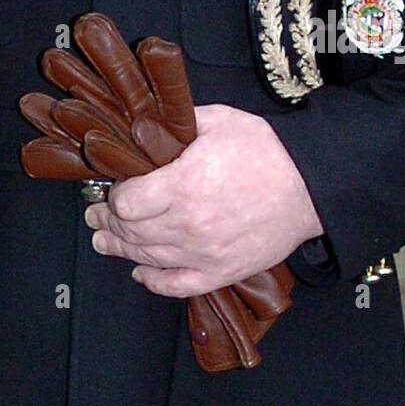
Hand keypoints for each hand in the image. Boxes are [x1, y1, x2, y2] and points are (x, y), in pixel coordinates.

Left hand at [84, 103, 323, 296]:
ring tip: (104, 241)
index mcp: (183, 184)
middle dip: (107, 224)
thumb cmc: (265, 150)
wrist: (309, 185)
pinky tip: (140, 273)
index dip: (114, 197)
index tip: (113, 189)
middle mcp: (189, 224)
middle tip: (95, 217)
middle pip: (131, 233)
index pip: (126, 204)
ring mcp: (205, 253)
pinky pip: (177, 285)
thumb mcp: (217, 121)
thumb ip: (176, 124)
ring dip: (121, 250)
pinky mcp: (222, 271)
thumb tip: (145, 126)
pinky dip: (153, 281)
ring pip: (147, 258)